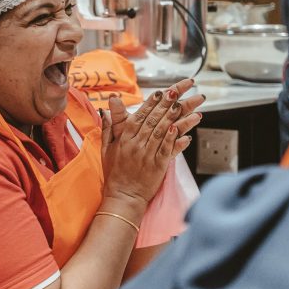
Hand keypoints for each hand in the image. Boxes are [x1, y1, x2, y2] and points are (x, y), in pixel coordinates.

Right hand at [101, 80, 203, 208]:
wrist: (122, 196)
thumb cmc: (114, 173)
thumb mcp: (106, 148)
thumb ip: (108, 128)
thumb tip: (106, 110)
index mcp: (125, 139)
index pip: (139, 116)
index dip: (150, 103)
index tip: (160, 92)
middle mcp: (136, 144)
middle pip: (153, 120)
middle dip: (165, 104)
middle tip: (176, 91)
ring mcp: (147, 155)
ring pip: (161, 132)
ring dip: (172, 117)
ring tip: (182, 105)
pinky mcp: (157, 166)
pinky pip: (167, 150)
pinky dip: (174, 139)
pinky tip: (182, 130)